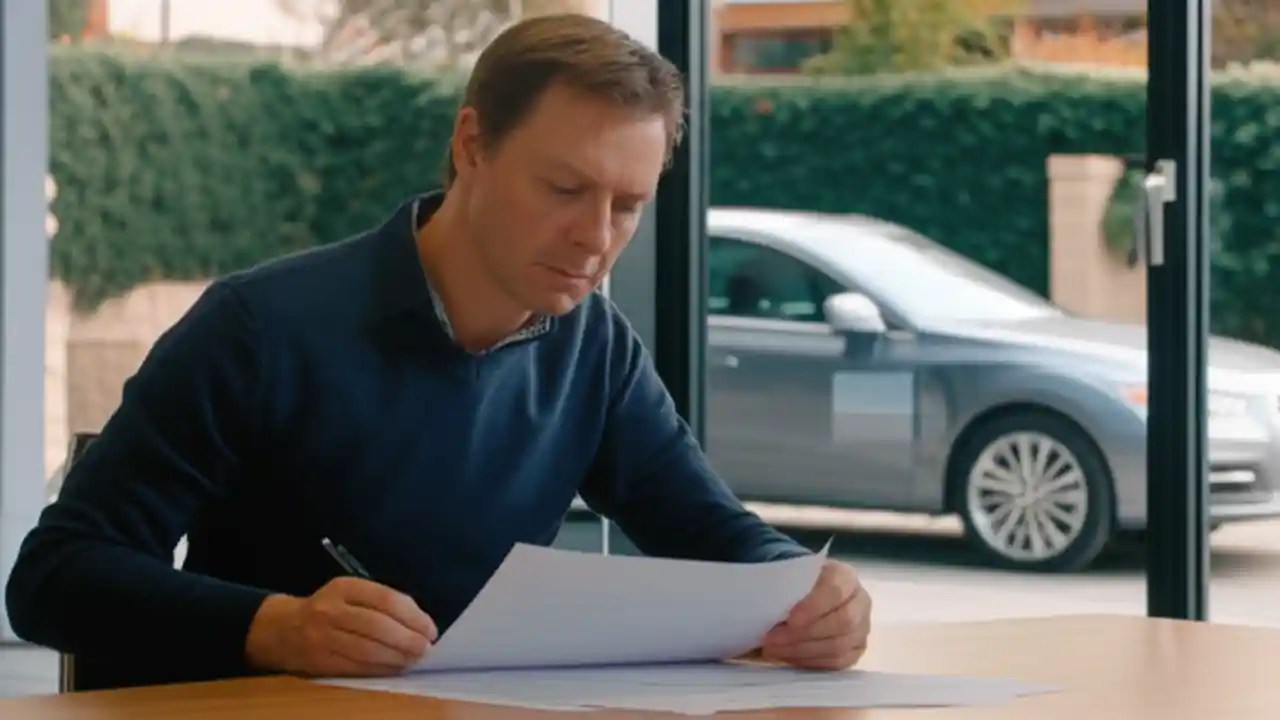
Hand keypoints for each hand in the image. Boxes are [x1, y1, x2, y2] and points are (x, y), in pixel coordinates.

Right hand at [245, 577, 436, 676]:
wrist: (283, 629)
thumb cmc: (329, 609)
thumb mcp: (350, 594)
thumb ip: (381, 603)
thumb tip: (420, 623)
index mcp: (344, 587)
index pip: (386, 599)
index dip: (413, 616)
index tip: (431, 629)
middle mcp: (331, 610)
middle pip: (378, 626)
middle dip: (408, 640)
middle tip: (426, 649)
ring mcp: (322, 636)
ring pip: (368, 649)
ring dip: (397, 658)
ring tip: (414, 660)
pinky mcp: (318, 661)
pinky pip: (356, 667)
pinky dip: (380, 669)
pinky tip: (395, 669)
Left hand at [760, 560, 870, 669]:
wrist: (804, 595)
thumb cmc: (796, 585)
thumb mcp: (791, 578)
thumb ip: (787, 589)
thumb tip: (771, 610)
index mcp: (846, 576)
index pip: (835, 590)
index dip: (812, 607)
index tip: (788, 619)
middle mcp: (861, 601)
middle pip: (842, 622)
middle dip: (804, 634)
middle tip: (772, 639)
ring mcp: (862, 628)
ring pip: (839, 645)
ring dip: (802, 650)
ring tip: (774, 649)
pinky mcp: (857, 650)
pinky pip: (838, 662)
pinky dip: (811, 661)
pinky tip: (789, 657)